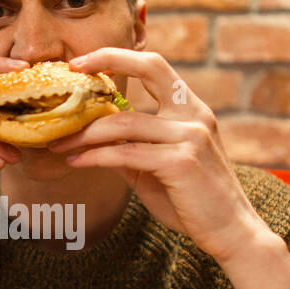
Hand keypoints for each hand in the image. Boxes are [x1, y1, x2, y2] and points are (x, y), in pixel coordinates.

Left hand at [48, 47, 271, 262]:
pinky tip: (75, 162)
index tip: (82, 62)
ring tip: (59, 143)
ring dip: (85, 133)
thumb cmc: (193, 202)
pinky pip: (126, 153)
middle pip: (149, 69)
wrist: (230, 232)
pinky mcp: (181, 162)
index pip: (155, 66)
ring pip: (124, 123)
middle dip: (106, 62)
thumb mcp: (159, 168)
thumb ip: (132, 148)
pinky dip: (95, 157)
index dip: (117, 56)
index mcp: (192, 109)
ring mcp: (191, 136)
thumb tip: (94, 141)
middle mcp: (194, 115)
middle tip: (68, 76)